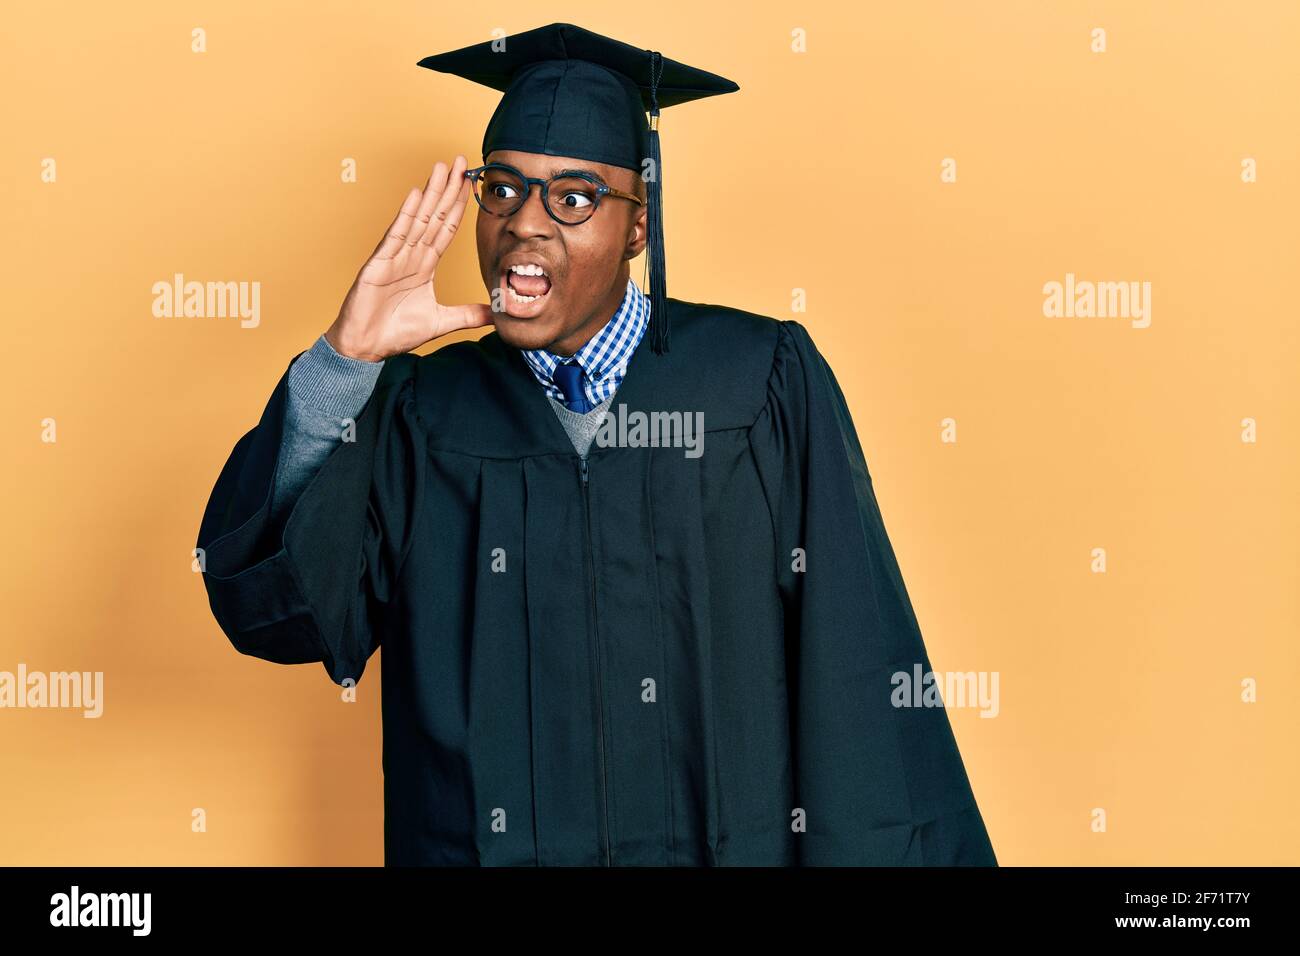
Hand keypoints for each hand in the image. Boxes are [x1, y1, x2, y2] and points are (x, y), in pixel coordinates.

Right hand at [325, 156, 492, 361]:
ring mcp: (394, 257)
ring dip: (431, 192)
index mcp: (424, 265)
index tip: (470, 184)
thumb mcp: (442, 322)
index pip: (446, 229)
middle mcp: (411, 256)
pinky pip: (396, 236)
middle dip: (448, 189)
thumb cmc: (395, 333)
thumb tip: (497, 314)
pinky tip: (417, 194)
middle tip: (461, 161)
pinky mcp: (379, 265)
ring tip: (442, 167)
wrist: (365, 348)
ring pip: (418, 219)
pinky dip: (407, 215)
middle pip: (434, 216)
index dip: (458, 206)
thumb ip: (469, 315)